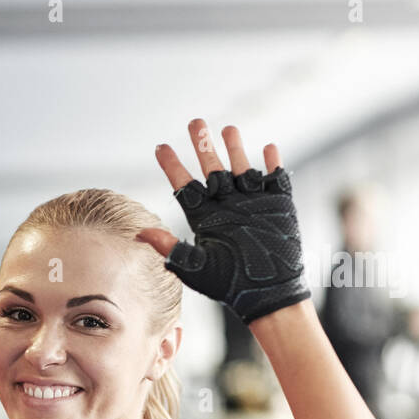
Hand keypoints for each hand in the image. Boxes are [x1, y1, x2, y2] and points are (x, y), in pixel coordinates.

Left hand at [135, 120, 309, 323]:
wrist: (268, 296)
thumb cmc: (230, 286)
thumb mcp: (196, 267)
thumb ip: (170, 248)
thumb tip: (139, 233)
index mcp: (205, 217)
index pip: (184, 185)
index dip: (172, 165)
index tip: (159, 146)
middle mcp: (227, 205)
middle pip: (211, 168)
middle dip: (203, 145)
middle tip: (194, 122)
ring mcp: (253, 203)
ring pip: (241, 167)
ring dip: (235, 148)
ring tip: (227, 128)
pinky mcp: (278, 205)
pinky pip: (275, 177)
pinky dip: (272, 162)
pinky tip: (267, 148)